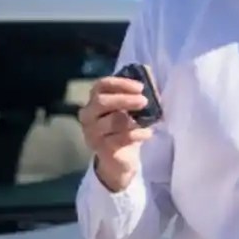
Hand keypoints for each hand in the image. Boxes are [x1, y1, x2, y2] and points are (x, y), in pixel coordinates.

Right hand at [78, 75, 153, 191]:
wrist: (119, 160)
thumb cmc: (124, 129)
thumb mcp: (128, 110)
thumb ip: (134, 95)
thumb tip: (150, 79)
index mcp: (94, 101)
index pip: (101, 85)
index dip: (120, 83)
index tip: (140, 87)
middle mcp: (88, 115)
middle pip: (101, 101)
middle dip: (124, 99)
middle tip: (144, 101)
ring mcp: (92, 133)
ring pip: (110, 121)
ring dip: (131, 118)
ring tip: (147, 120)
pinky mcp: (101, 149)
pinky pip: (119, 138)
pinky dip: (136, 134)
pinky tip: (148, 133)